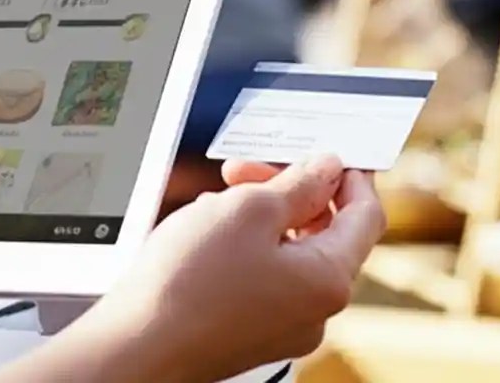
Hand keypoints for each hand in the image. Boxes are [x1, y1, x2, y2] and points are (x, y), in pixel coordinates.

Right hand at [76, 156, 384, 381]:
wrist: (133, 348)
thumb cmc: (188, 283)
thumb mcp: (249, 208)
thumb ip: (298, 184)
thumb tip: (326, 169)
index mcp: (328, 280)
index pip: (366, 216)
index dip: (350, 176)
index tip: (330, 152)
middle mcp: (314, 312)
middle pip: (324, 233)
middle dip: (289, 192)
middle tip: (247, 168)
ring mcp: (282, 328)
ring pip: (288, 254)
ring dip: (260, 217)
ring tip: (215, 201)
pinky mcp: (249, 334)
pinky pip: (263, 279)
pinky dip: (244, 248)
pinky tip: (207, 234)